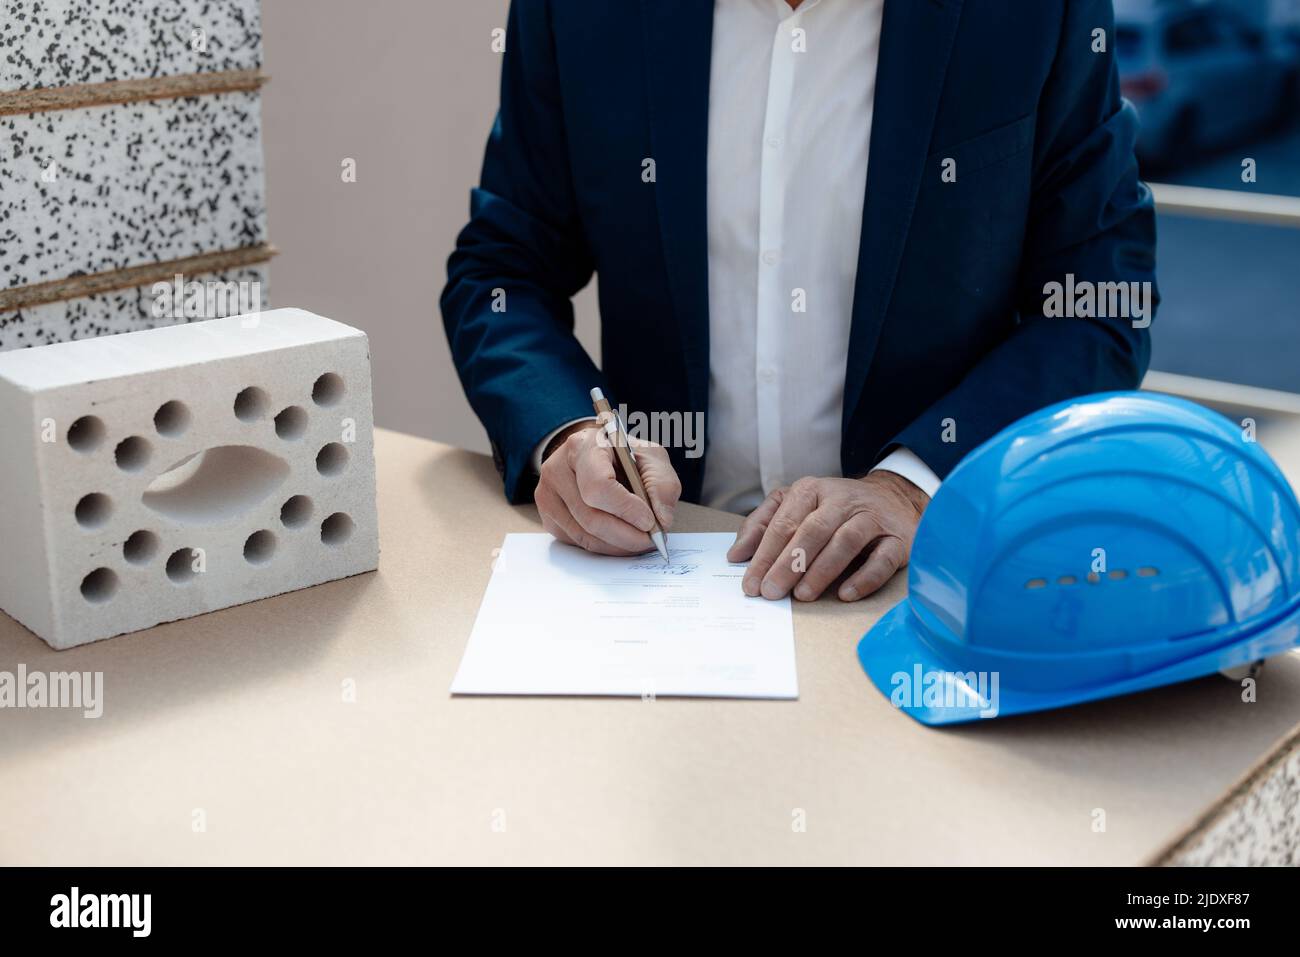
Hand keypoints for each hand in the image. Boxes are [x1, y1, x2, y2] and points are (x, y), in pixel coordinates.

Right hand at [536, 419, 681, 555]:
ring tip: (640, 540)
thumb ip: (663, 484)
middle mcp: (557, 469)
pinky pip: (578, 543)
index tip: (649, 521)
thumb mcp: (651, 457)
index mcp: (583, 446)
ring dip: (619, 546)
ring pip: (585, 536)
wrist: (596, 456)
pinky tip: (620, 538)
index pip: (599, 485)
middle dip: (627, 536)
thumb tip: (661, 520)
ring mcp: (547, 495)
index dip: (626, 509)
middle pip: (591, 518)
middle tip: (651, 540)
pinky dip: (605, 547)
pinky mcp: (548, 517)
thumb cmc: (623, 456)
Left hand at [727, 472, 928, 601]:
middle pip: (812, 531)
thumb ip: (762, 526)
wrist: (892, 497)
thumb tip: (735, 555)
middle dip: (788, 564)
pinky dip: (864, 578)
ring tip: (802, 595)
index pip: (784, 523)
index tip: (751, 584)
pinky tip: (845, 594)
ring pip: (846, 541)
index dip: (764, 555)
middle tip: (771, 592)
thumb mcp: (794, 506)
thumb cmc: (833, 508)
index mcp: (811, 490)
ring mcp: (872, 518)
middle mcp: (842, 500)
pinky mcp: (897, 539)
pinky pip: (882, 559)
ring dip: (822, 570)